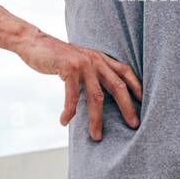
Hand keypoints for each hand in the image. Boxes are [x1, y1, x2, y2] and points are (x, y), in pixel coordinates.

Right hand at [19, 32, 141, 139]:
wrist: (34, 42)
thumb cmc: (57, 56)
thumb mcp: (79, 61)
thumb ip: (91, 73)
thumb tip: (99, 95)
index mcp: (101, 59)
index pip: (125, 72)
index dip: (137, 86)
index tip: (145, 102)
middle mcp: (96, 60)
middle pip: (118, 87)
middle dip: (127, 107)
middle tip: (134, 125)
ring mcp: (83, 64)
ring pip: (97, 96)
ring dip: (97, 119)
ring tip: (96, 136)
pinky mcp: (69, 68)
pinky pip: (73, 95)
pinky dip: (69, 111)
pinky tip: (65, 121)